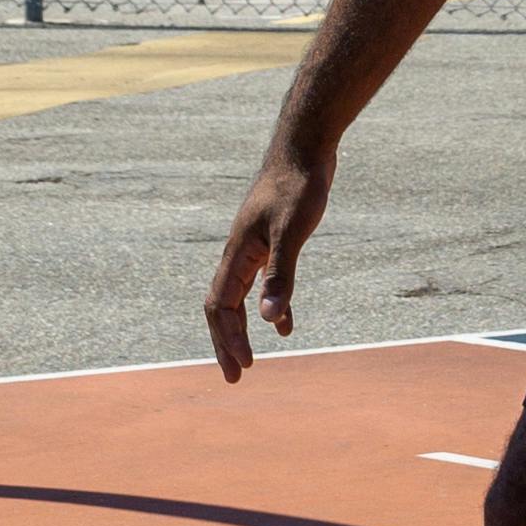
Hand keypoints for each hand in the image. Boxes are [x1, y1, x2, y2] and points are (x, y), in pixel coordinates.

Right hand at [202, 127, 336, 379]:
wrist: (305, 148)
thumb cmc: (298, 185)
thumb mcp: (292, 232)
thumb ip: (281, 276)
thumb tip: (272, 322)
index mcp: (237, 254)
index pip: (220, 308)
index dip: (227, 339)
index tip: (243, 367)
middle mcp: (239, 254)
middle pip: (222, 307)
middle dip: (226, 343)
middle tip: (235, 377)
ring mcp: (254, 247)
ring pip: (240, 297)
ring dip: (243, 329)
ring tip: (250, 359)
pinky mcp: (271, 241)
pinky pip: (262, 283)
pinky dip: (271, 306)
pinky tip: (286, 325)